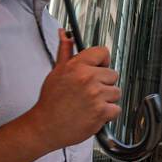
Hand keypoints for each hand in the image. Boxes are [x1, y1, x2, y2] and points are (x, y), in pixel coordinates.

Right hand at [25, 29, 121, 151]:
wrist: (44, 127)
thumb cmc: (51, 101)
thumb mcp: (56, 72)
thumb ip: (65, 52)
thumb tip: (65, 34)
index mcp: (77, 66)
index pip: (103, 52)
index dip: (102, 62)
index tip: (97, 69)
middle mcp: (88, 78)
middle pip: (113, 74)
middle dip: (103, 84)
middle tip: (88, 92)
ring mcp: (96, 95)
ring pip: (116, 92)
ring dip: (106, 100)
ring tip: (89, 104)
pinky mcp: (101, 112)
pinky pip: (116, 109)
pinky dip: (108, 114)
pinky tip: (93, 114)